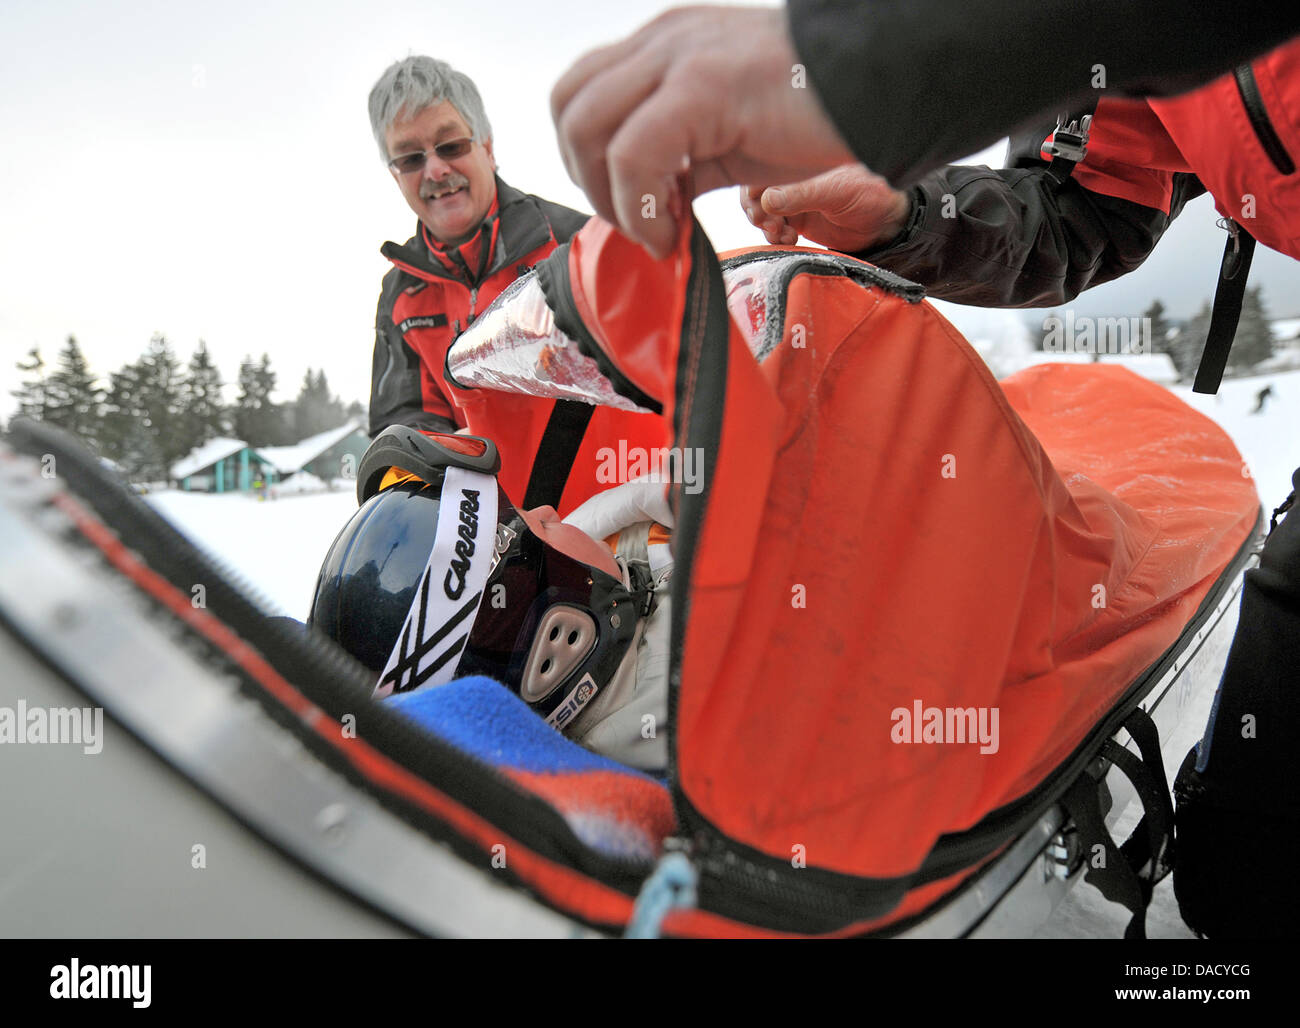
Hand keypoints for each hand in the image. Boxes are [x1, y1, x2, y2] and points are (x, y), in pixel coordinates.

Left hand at [551, 5, 854, 257]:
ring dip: (610, 197)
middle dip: (588, 180)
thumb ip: (685, 158)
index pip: (582, 94)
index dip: (589, 160)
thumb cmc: (819, 110)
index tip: (632, 206)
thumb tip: (656, 207)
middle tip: (636, 224)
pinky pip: (634, 152)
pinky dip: (640, 205)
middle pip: (570, 106)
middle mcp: (664, 41)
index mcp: (666, 45)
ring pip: (588, 126)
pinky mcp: (703, 84)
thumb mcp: (731, 131)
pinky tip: (673, 231)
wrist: (885, 81)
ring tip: (655, 231)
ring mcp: (679, 56)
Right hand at [739, 164, 911, 252]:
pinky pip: (775, 230)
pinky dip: (776, 237)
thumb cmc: (868, 194)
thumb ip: (800, 195)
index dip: (753, 188)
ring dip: (766, 226)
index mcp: (800, 165)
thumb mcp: (834, 192)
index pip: (762, 171)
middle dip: (756, 210)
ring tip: (782, 234)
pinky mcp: (799, 221)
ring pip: (763, 213)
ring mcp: (794, 202)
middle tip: (769, 224)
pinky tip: (789, 240)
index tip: (757, 204)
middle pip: (756, 193)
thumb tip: (766, 200)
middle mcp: (794, 182)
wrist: (885, 221)